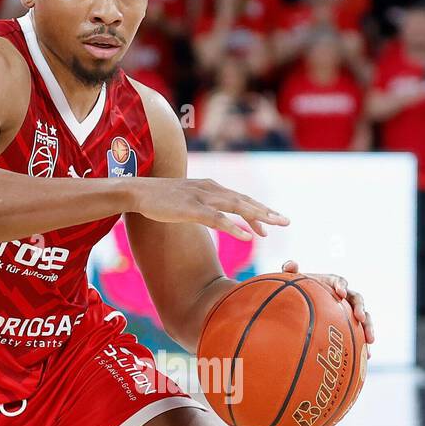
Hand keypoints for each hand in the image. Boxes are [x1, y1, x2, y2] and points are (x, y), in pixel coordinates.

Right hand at [133, 178, 289, 240]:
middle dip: (267, 212)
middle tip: (287, 222)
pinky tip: (249, 237)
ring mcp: (202, 198)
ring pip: (236, 207)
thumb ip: (202, 205)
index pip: (241, 199)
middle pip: (245, 201)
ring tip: (274, 227)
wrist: (137, 191)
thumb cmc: (160, 198)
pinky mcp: (191, 209)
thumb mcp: (186, 200)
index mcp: (211, 188)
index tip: (273, 222)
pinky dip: (235, 227)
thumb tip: (212, 216)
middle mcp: (211, 189)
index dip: (258, 210)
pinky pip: (218, 219)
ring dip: (257, 217)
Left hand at [281, 260, 373, 354]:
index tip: (340, 293)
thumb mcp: (294, 282)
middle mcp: (345, 297)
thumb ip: (290, 271)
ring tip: (370, 341)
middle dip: (361, 308)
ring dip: (368, 327)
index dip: (341, 286)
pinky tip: (367, 357)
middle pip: (357, 299)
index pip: (339, 281)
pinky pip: (361, 334)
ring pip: (364, 318)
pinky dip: (365, 345)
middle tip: (360, 317)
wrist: (304, 306)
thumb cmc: (300, 292)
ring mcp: (350, 312)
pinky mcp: (352, 326)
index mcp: (332, 283)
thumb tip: (290, 265)